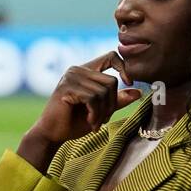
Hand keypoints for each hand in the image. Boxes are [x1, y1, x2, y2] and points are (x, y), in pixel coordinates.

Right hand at [17, 51, 140, 170]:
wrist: (52, 134)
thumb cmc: (74, 122)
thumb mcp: (101, 110)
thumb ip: (117, 100)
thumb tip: (138, 91)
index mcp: (85, 70)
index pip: (111, 56)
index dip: (124, 67)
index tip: (129, 83)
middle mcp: (77, 70)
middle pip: (111, 81)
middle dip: (112, 104)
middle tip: (104, 119)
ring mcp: (70, 77)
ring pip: (103, 92)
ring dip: (103, 112)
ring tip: (95, 123)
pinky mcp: (66, 88)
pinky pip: (93, 98)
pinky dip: (95, 114)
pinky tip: (90, 122)